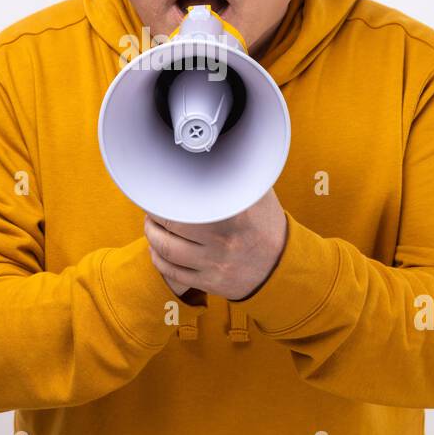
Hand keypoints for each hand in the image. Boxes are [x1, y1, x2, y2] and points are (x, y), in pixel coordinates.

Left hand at [144, 188, 287, 301]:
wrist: (282, 265)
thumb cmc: (265, 224)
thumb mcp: (258, 194)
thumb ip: (236, 176)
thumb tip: (213, 152)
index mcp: (234, 213)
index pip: (186, 201)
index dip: (166, 195)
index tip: (159, 188)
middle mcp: (223, 240)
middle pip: (170, 224)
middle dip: (154, 214)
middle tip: (153, 206)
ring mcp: (215, 264)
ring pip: (166, 249)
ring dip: (152, 235)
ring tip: (152, 224)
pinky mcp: (210, 282)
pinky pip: (172, 272)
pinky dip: (158, 258)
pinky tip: (158, 248)